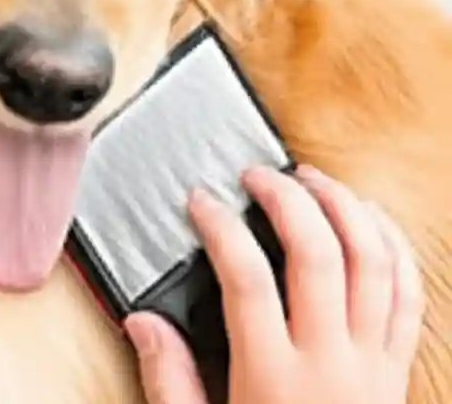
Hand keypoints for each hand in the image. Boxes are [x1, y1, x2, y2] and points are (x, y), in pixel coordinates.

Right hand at [126, 165, 424, 403]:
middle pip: (317, 255)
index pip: (247, 279)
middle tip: (258, 175)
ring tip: (313, 179)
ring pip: (373, 262)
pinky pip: (409, 295)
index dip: (221, 228)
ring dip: (345, 208)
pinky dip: (393, 247)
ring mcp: (372, 363)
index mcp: (273, 379)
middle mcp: (330, 363)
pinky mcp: (397, 369)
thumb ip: (170, 380)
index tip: (200, 200)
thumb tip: (144, 322)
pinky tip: (368, 220)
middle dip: (287, 199)